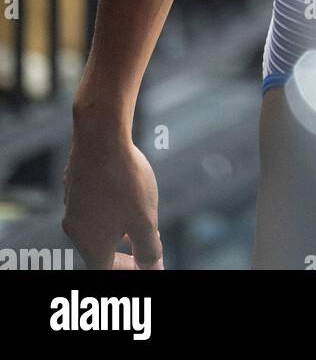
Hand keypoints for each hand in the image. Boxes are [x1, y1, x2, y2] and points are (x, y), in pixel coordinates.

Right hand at [62, 127, 163, 269]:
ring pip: (93, 225)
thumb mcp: (144, 220)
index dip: (125, 270)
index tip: (142, 262)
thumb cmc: (124, 181)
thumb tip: (153, 269)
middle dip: (121, 250)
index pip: (105, 270)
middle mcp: (75, 229)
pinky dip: (106, 205)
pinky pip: (90, 204)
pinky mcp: (73, 184)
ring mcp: (71, 205)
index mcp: (91, 244)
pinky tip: (121, 189)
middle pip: (97, 250)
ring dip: (114, 227)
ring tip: (135, 214)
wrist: (100, 137)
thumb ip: (148, 249)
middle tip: (142, 242)